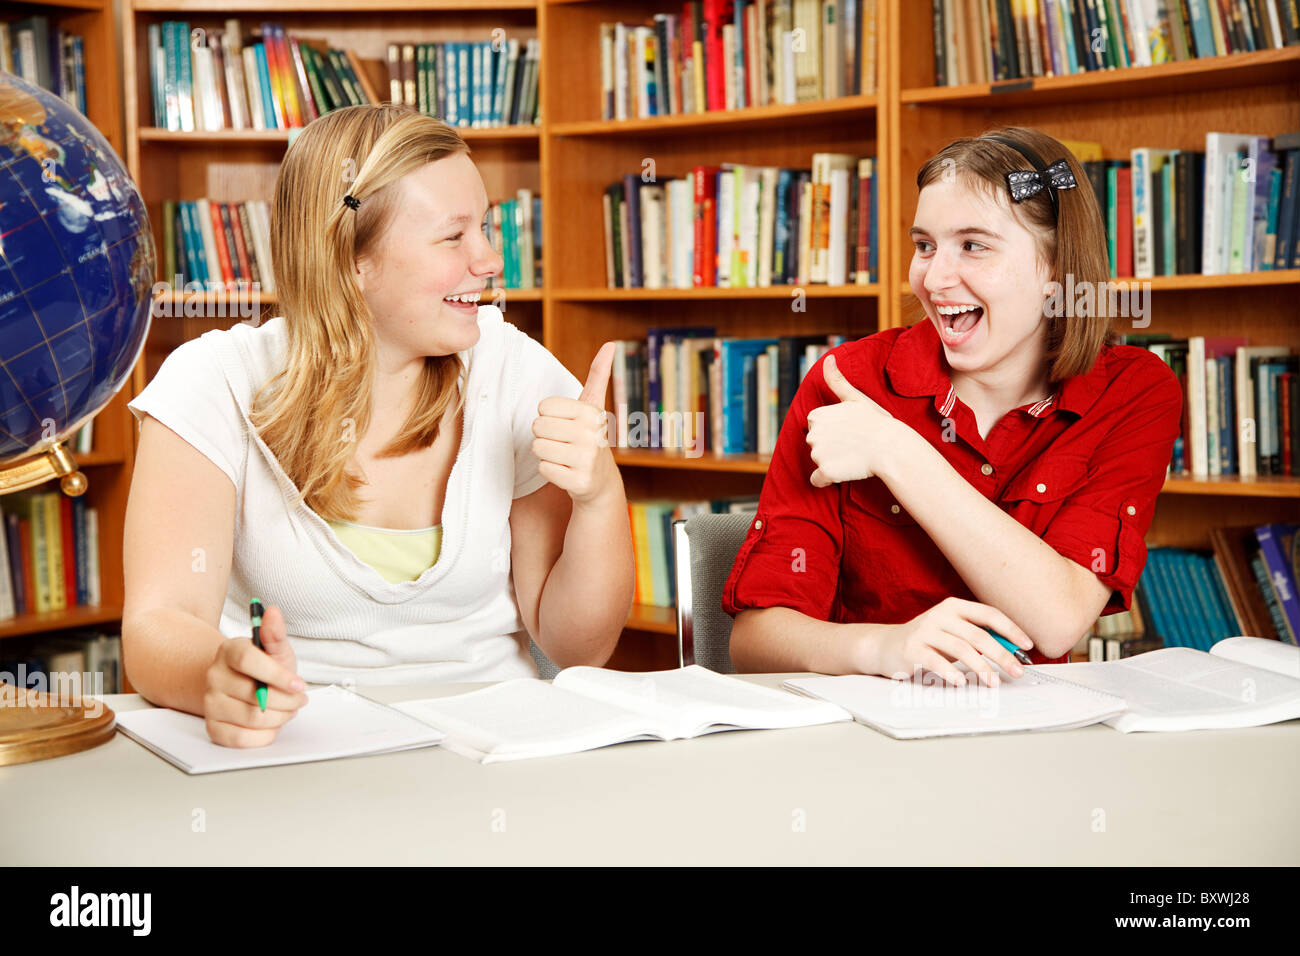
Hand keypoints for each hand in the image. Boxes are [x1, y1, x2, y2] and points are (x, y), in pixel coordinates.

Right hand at [204, 604, 308, 746]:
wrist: (244, 688)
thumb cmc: (264, 669)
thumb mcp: (275, 650)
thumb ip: (275, 634)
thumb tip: (273, 611)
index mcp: (229, 651)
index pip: (249, 661)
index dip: (278, 675)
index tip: (299, 685)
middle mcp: (214, 676)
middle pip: (255, 695)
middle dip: (287, 701)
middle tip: (298, 699)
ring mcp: (210, 703)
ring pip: (252, 718)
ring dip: (280, 718)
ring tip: (286, 709)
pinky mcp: (213, 728)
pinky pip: (241, 739)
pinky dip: (264, 735)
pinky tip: (271, 724)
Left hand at [531, 342, 619, 505]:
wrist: (600, 481)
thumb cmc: (589, 437)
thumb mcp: (593, 406)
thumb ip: (598, 374)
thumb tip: (611, 345)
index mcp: (591, 412)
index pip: (543, 408)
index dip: (549, 417)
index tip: (566, 424)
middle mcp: (591, 434)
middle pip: (537, 427)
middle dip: (546, 436)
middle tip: (564, 443)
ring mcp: (586, 459)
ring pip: (538, 448)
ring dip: (546, 453)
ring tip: (564, 456)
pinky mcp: (579, 481)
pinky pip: (543, 468)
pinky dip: (550, 471)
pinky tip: (566, 471)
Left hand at [806, 353, 905, 487]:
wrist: (892, 447)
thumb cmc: (877, 422)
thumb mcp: (855, 397)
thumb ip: (836, 380)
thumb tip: (827, 358)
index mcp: (816, 415)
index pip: (817, 428)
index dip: (833, 431)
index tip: (850, 431)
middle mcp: (813, 434)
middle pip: (816, 445)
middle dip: (831, 446)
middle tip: (854, 444)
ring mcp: (817, 453)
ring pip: (819, 462)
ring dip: (832, 461)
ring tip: (854, 456)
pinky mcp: (825, 471)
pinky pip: (817, 480)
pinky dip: (827, 479)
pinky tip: (845, 472)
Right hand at [869, 597, 1033, 686]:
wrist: (886, 646)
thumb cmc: (928, 642)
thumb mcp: (953, 634)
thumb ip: (977, 639)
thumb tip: (1012, 653)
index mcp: (954, 607)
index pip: (989, 614)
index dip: (1011, 629)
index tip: (1027, 646)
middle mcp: (940, 615)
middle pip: (979, 635)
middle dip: (1002, 655)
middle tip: (1017, 672)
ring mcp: (925, 631)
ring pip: (961, 649)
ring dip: (982, 668)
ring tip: (993, 683)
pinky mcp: (911, 649)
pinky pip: (936, 662)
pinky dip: (951, 673)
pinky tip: (961, 682)